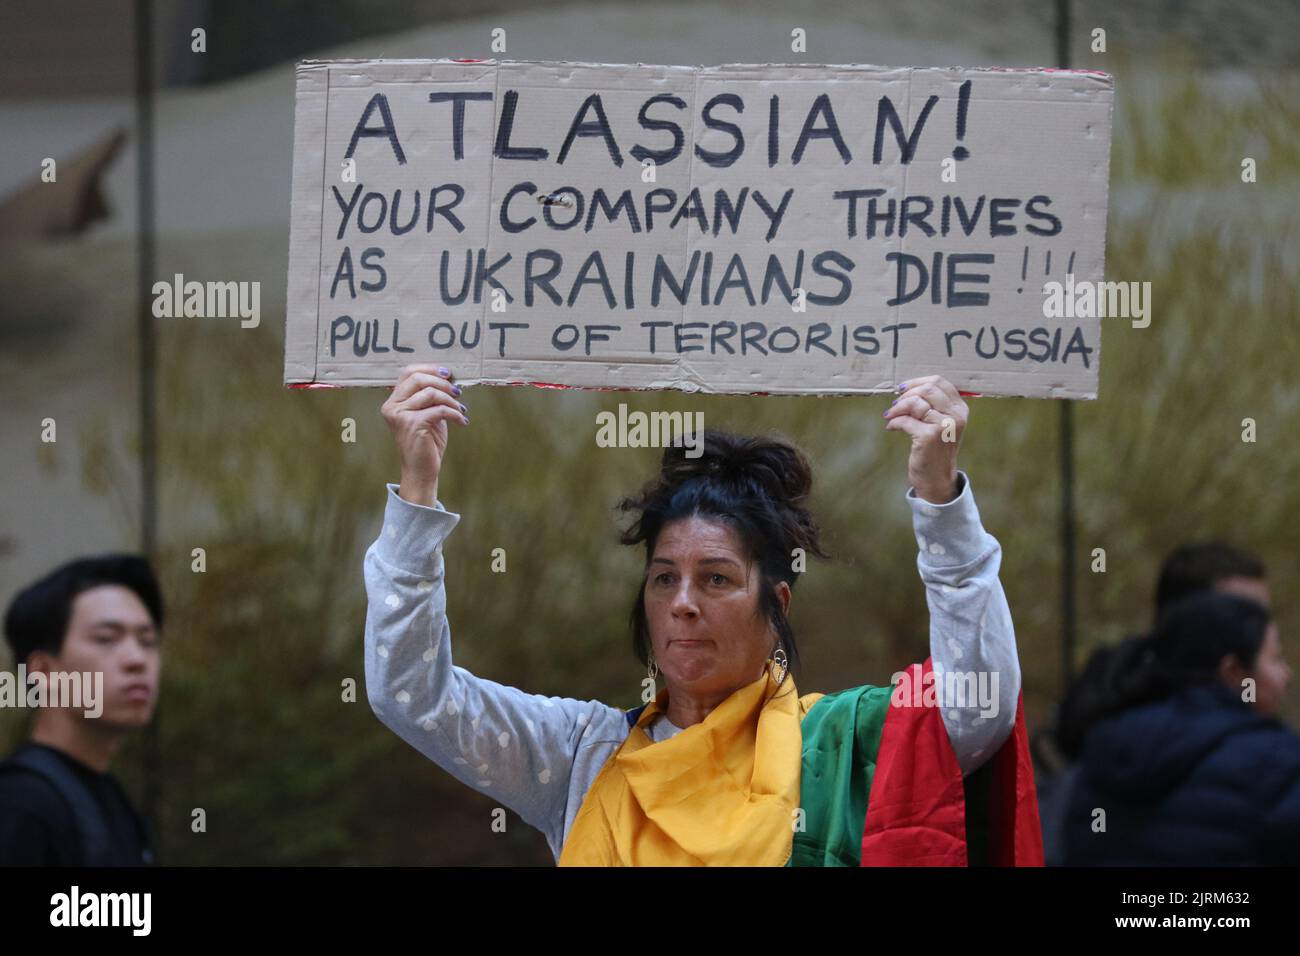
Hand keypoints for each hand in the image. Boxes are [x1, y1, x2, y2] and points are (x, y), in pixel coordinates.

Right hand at [381, 364, 467, 505]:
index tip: (448, 373)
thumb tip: (448, 377)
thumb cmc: (426, 442)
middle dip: (442, 382)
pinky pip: (440, 410)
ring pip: (431, 393)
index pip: (408, 372)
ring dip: (451, 401)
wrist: (421, 470)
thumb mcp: (428, 414)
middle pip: (418, 378)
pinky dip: (455, 413)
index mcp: (393, 401)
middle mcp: (392, 407)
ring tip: (461, 410)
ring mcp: (400, 415)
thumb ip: (431, 396)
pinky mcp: (413, 425)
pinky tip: (462, 421)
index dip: (429, 368)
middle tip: (457, 392)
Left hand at [882, 374, 966, 503]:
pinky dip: (894, 422)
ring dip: (897, 408)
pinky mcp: (929, 437)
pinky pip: (905, 420)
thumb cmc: (935, 449)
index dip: (918, 382)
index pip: (940, 382)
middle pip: (928, 389)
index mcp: (960, 409)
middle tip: (895, 403)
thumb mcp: (941, 423)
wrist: (937, 478)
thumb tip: (906, 388)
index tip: (903, 389)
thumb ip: (933, 405)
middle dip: (907, 394)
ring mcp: (944, 426)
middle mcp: (955, 416)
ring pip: (915, 403)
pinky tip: (891, 427)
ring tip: (890, 415)